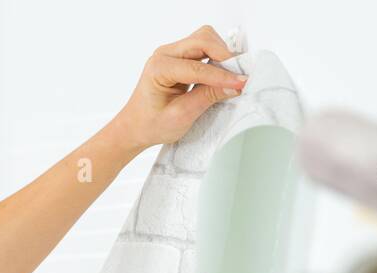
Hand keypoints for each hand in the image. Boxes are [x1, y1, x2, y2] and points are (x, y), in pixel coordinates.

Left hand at [106, 26, 246, 155]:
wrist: (134, 128)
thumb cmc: (150, 124)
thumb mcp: (181, 116)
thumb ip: (208, 98)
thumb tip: (235, 85)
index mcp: (158, 68)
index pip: (197, 67)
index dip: (221, 75)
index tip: (241, 83)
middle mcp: (164, 55)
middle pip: (202, 40)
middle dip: (223, 56)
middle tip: (238, 76)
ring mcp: (171, 54)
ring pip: (205, 40)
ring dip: (221, 54)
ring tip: (228, 76)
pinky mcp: (179, 58)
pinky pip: (203, 48)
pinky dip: (216, 57)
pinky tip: (220, 73)